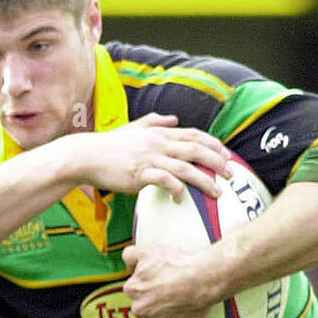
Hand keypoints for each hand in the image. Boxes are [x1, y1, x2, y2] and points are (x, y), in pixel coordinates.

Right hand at [61, 113, 232, 200]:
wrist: (86, 156)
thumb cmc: (109, 145)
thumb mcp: (134, 128)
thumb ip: (155, 121)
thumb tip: (173, 118)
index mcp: (159, 133)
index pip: (193, 135)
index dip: (213, 144)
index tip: (227, 155)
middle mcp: (158, 143)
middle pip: (196, 150)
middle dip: (217, 161)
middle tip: (231, 174)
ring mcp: (149, 158)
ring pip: (185, 167)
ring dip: (204, 180)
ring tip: (216, 192)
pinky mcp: (139, 174)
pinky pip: (164, 181)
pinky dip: (177, 189)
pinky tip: (182, 199)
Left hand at [122, 243, 217, 317]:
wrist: (201, 278)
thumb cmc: (175, 264)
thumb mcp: (147, 250)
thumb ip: (130, 254)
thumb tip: (128, 262)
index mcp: (133, 289)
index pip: (133, 287)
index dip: (145, 282)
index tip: (155, 279)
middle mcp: (141, 308)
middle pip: (143, 306)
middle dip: (153, 301)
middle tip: (168, 291)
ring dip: (164, 317)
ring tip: (177, 307)